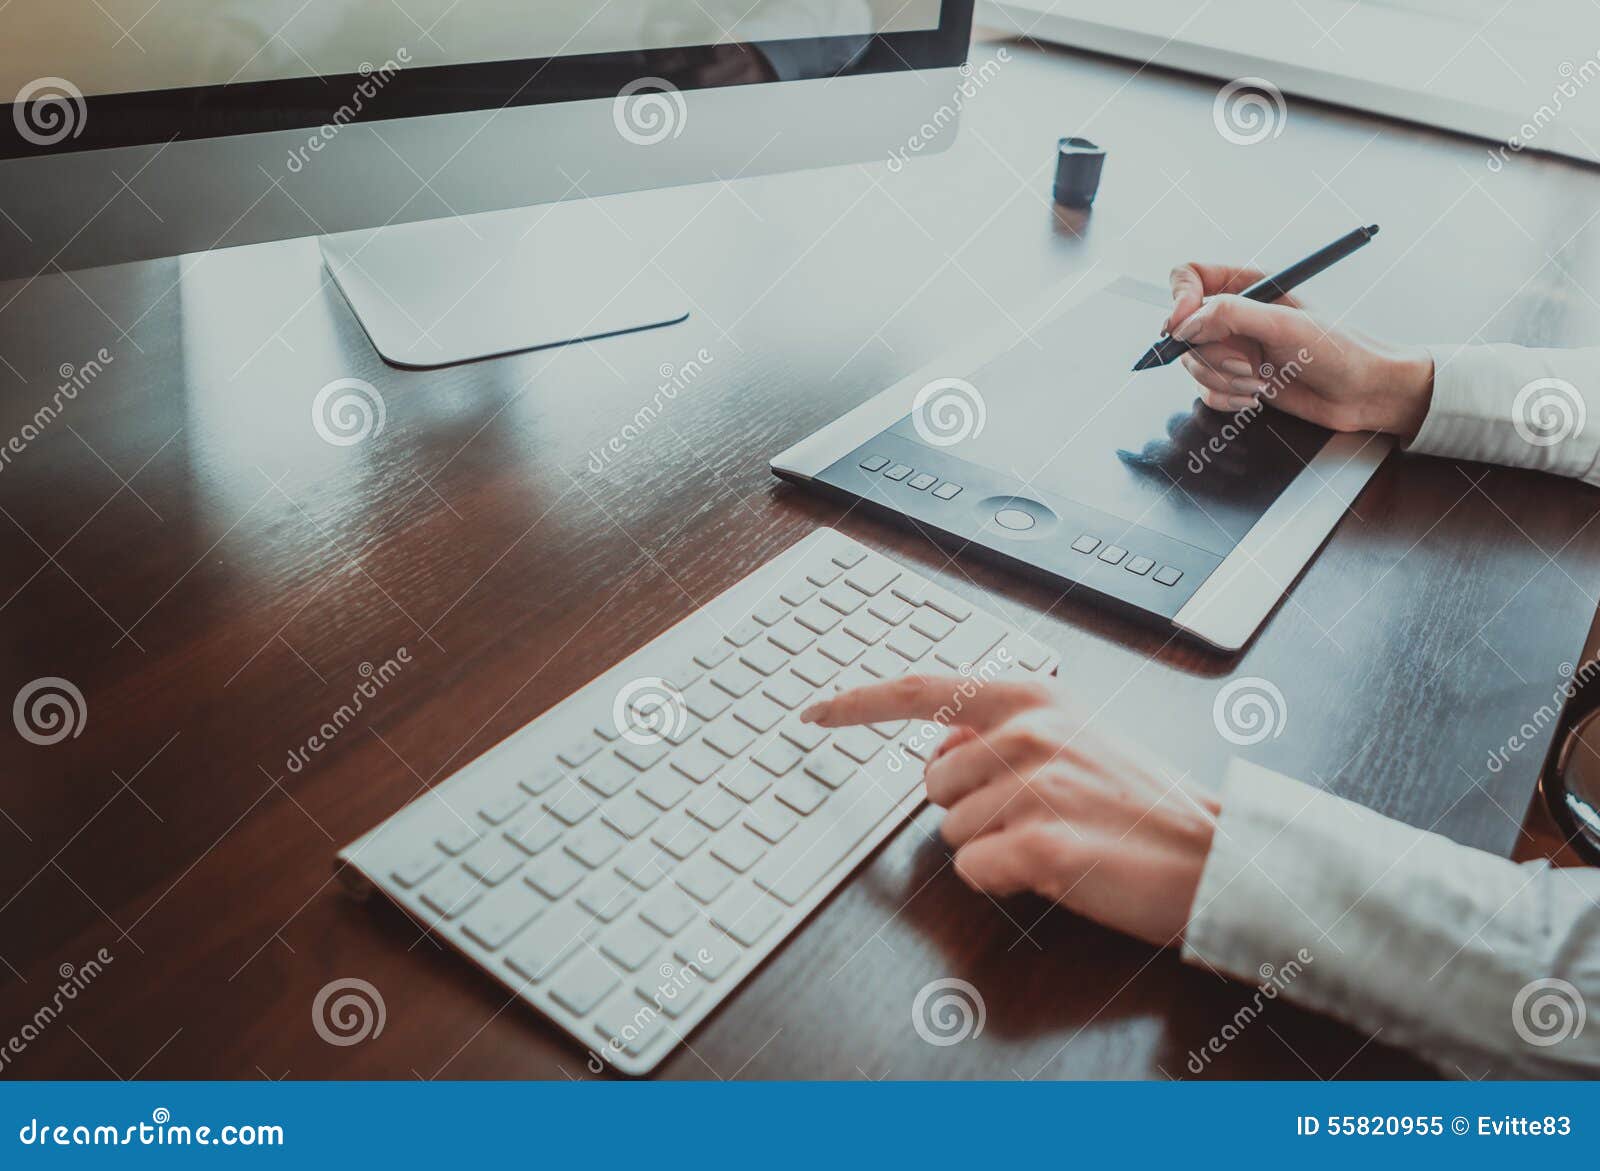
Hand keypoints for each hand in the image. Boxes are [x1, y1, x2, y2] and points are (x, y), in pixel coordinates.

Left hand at [800, 676, 1219, 946]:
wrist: (1212, 856)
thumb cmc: (1142, 803)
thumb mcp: (1075, 736)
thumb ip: (1004, 728)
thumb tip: (942, 738)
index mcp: (1030, 696)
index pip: (919, 689)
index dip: (857, 702)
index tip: (814, 712)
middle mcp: (1025, 732)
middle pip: (933, 783)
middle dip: (970, 807)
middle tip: (1038, 814)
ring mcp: (1031, 787)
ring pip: (951, 833)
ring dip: (993, 846)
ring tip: (1058, 837)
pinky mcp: (1038, 845)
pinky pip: (973, 871)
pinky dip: (1004, 881)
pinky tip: (1054, 868)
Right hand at [1165, 261, 1434, 439]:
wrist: (1363, 393)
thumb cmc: (1338, 350)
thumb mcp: (1284, 325)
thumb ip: (1231, 316)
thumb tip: (1183, 324)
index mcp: (1248, 285)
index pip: (1189, 277)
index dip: (1178, 301)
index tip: (1180, 327)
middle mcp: (1236, 314)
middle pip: (1186, 330)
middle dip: (1212, 356)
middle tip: (1247, 365)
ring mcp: (1234, 348)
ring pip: (1193, 364)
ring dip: (1223, 380)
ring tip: (1260, 382)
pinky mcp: (1237, 378)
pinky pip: (1206, 390)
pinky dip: (1227, 398)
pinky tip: (1257, 397)